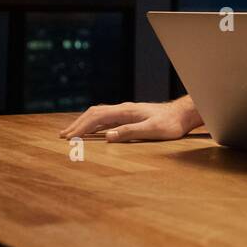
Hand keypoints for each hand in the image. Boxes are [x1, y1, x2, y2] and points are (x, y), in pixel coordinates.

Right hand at [58, 97, 201, 141]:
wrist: (183, 114)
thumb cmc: (170, 124)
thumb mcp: (152, 130)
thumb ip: (129, 132)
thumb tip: (107, 137)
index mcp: (125, 111)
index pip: (97, 118)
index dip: (81, 128)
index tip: (68, 137)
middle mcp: (123, 109)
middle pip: (94, 113)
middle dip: (78, 124)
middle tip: (62, 136)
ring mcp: (126, 111)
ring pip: (99, 114)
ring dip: (84, 122)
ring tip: (72, 133)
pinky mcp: (130, 115)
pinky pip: (106, 117)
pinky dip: (94, 123)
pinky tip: (93, 130)